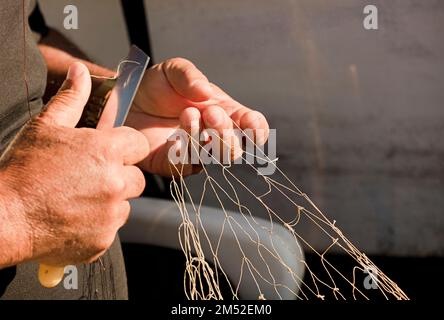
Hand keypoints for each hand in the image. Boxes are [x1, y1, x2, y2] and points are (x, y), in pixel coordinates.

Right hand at [0, 62, 148, 267]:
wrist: (5, 218)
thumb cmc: (23, 171)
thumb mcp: (46, 126)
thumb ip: (71, 98)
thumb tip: (81, 72)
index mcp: (107, 151)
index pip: (138, 144)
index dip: (124, 147)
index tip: (109, 152)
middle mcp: (116, 182)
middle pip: (137, 177)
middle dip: (120, 175)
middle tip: (91, 177)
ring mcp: (112, 213)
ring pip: (126, 203)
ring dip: (111, 200)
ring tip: (80, 197)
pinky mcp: (104, 238)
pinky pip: (112, 227)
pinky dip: (99, 223)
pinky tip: (75, 216)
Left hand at [125, 58, 269, 176]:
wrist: (123, 101)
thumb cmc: (155, 86)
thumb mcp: (174, 70)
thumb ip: (190, 76)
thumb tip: (206, 93)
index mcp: (224, 112)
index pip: (250, 126)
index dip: (256, 129)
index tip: (250, 124)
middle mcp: (213, 135)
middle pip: (235, 147)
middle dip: (227, 132)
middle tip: (210, 113)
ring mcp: (195, 151)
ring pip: (214, 157)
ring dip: (204, 137)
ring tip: (187, 115)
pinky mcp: (175, 164)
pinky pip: (187, 165)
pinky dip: (185, 151)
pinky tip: (174, 138)